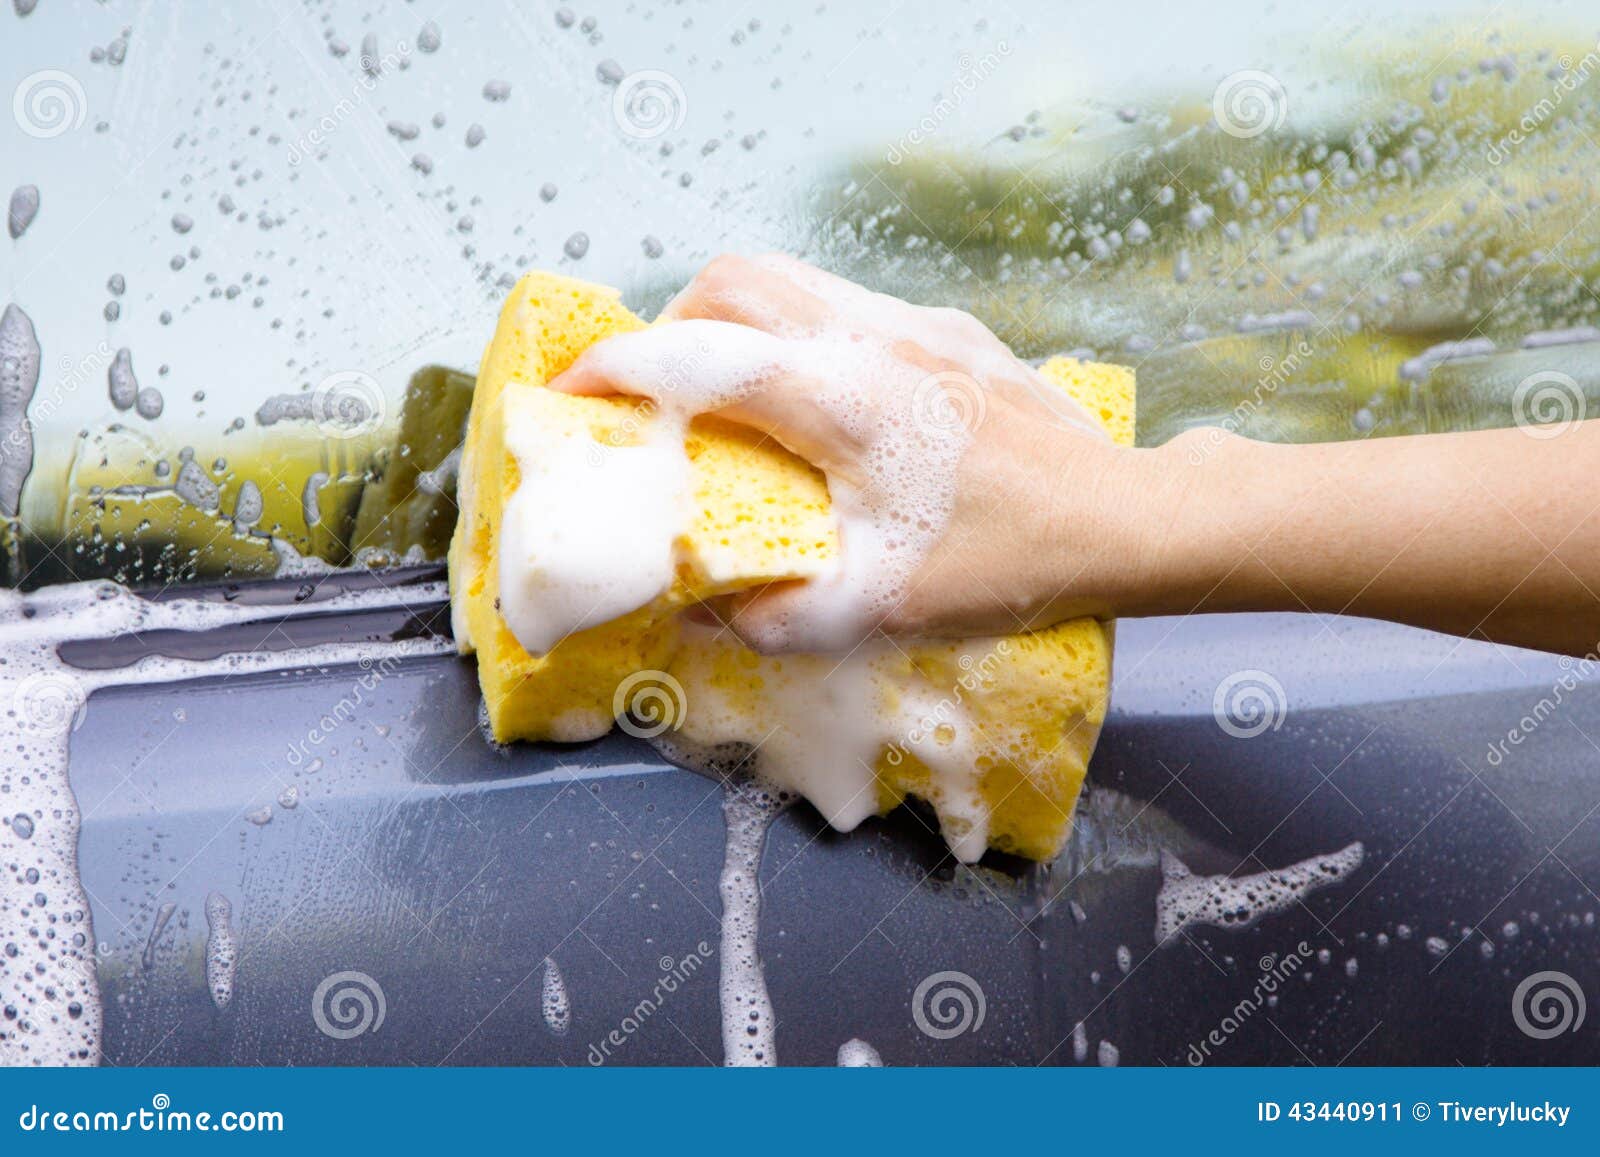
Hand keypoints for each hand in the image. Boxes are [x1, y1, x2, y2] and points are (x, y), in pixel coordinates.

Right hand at [547, 254, 1154, 651]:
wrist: (1124, 521)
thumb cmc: (1012, 564)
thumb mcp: (881, 611)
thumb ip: (776, 614)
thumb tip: (705, 609)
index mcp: (842, 403)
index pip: (699, 356)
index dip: (618, 368)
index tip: (572, 393)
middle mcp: (871, 341)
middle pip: (732, 282)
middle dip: (669, 328)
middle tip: (654, 396)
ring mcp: (916, 325)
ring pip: (788, 278)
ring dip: (730, 321)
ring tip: (721, 393)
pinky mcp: (948, 331)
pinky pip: (841, 301)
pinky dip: (792, 332)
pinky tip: (812, 402)